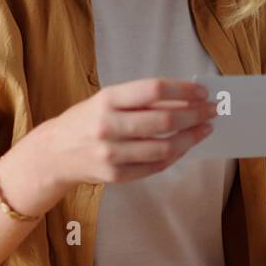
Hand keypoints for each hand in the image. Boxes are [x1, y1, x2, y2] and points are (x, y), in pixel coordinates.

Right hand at [35, 77, 218, 188]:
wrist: (54, 154)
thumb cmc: (87, 120)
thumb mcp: (109, 100)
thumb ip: (143, 100)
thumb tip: (187, 99)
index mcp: (107, 99)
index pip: (154, 90)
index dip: (184, 91)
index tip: (202, 93)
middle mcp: (108, 126)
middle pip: (164, 121)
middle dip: (195, 115)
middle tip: (212, 111)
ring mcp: (112, 154)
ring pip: (165, 148)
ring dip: (191, 138)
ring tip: (204, 129)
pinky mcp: (116, 175)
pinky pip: (156, 166)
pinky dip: (175, 156)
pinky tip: (185, 146)